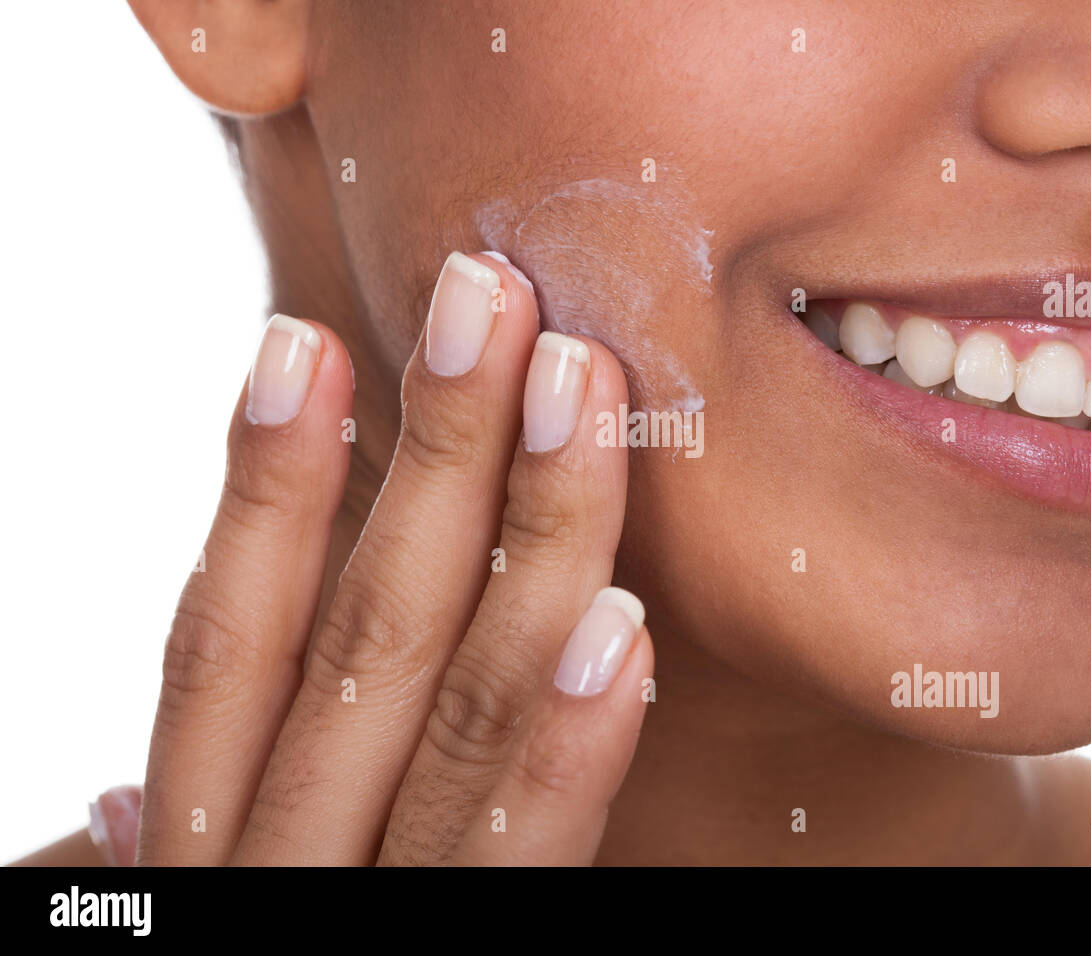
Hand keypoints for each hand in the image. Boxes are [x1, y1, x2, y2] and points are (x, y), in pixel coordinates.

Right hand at [136, 252, 651, 864]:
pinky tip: (621, 624)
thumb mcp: (219, 903)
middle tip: (489, 295)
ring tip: (574, 387)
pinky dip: (570, 742)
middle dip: (431, 454)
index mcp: (216, 836)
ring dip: (524, 538)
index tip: (298, 342)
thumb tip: (120, 792)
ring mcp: (379, 912)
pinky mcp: (471, 950)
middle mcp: (283, 865)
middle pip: (362, 636)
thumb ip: (199, 839)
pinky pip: (526, 852)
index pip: (225, 644)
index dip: (260, 488)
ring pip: (454, 708)